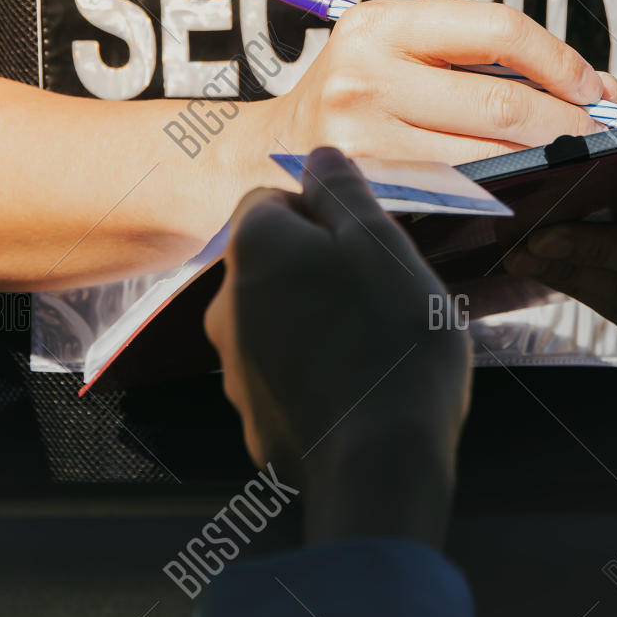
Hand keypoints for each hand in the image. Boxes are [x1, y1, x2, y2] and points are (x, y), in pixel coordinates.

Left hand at [204, 147, 471, 545]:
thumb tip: (318, 155)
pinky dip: (317, 375)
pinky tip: (362, 388)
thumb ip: (342, 189)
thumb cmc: (390, 342)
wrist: (381, 462)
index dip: (324, 214)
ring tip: (378, 345)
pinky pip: (287, 376)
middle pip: (275, 262)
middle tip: (383, 293)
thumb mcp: (381, 242)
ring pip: (280, 320)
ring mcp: (235, 366)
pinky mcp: (255, 418)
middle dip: (322, 270)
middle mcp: (225, 302)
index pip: (272, 199)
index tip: (368, 242)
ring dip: (320, 321)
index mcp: (254, 247)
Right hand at [270, 0, 616, 163]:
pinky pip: (458, 193)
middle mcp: (367, 74)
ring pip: (488, 156)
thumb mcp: (397, 53)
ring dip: (542, 162)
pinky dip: (502, 191)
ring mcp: (362, 137)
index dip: (559, 60)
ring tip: (568, 161)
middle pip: (502, 101)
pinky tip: (519, 187)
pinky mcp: (366, 191)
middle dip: (567, 123)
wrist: (263, 155)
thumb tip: (593, 85)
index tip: (593, 86)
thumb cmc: (350, 99)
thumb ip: (483, 59)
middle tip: (598, 135)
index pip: (497, 28)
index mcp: (382, 24)